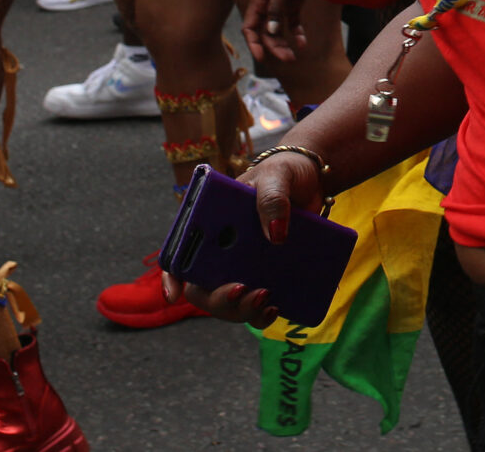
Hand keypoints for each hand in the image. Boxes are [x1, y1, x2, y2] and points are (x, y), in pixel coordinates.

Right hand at [158, 152, 324, 324]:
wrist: (313, 179)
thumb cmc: (284, 172)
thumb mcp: (277, 177)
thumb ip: (272, 199)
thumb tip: (275, 236)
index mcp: (211, 221)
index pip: (180, 250)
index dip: (171, 276)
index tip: (174, 296)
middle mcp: (221, 247)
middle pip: (203, 286)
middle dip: (218, 299)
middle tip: (243, 290)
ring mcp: (243, 264)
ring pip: (229, 301)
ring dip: (242, 310)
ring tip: (267, 299)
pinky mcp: (266, 274)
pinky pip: (256, 303)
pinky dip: (261, 313)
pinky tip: (275, 308)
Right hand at [244, 0, 310, 64]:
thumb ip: (275, 10)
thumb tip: (270, 31)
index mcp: (258, 0)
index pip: (250, 27)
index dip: (253, 43)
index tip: (261, 57)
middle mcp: (267, 6)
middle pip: (265, 32)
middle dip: (274, 46)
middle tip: (288, 58)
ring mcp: (281, 6)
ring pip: (278, 31)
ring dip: (283, 44)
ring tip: (294, 56)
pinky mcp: (294, 5)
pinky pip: (292, 24)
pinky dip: (297, 34)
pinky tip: (303, 43)